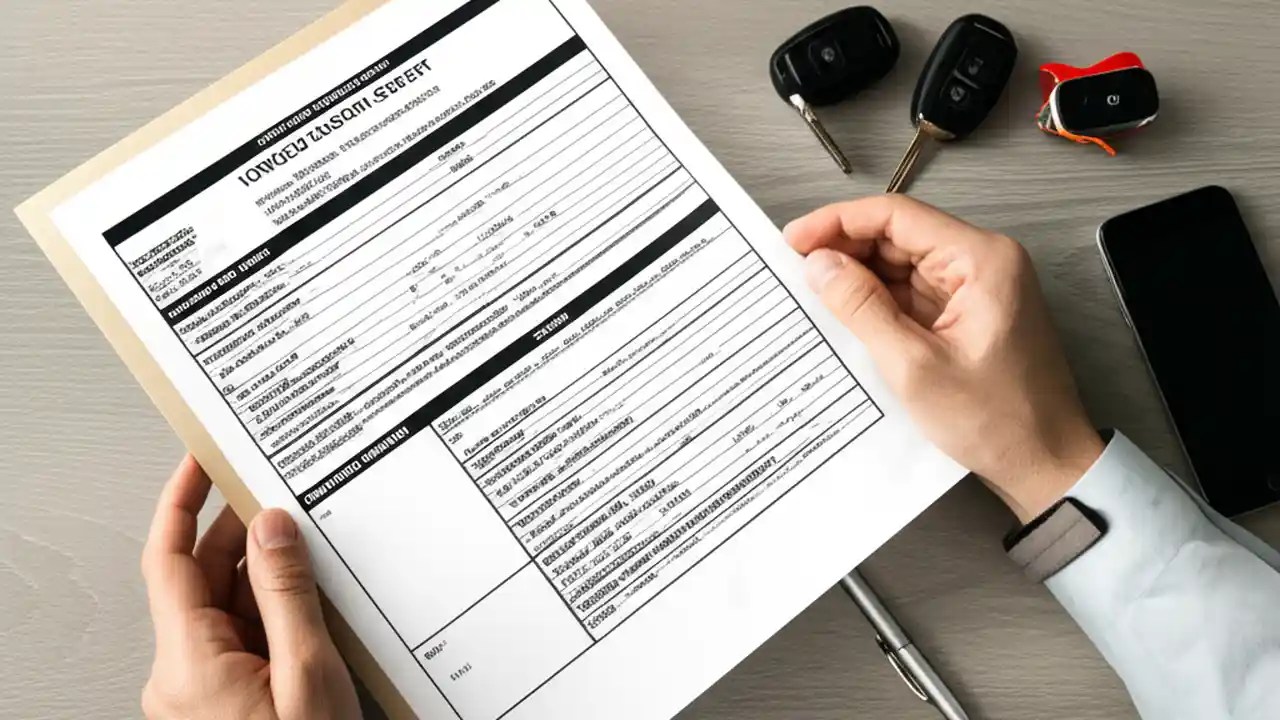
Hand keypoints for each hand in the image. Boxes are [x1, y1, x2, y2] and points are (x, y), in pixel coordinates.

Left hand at [140, 455, 360, 718]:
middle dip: (243, 535)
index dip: (181, 501)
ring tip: (310, 551)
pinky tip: (309, 600)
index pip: (168, 560)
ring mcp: (199, 687)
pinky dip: (272, 610)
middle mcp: (180, 674)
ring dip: (265, 577)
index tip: (200, 461)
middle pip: (202, 579)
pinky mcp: (222, 698)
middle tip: (281, 496)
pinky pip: (241, 635)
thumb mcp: (309, 671)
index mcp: (189, 663)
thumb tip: (272, 527)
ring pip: (226, 607)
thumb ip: (288, 595)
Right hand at [785, 195, 1103, 521]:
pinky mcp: (968, 313)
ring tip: (810, 294)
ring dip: (858, 277)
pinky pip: (913, 293)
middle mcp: (983, 262)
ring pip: (902, 264)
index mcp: (981, 260)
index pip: (898, 216)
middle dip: (845, 249)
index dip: (839, 222)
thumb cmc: (997, 420)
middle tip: (794, 270)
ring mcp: (976, 288)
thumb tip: (818, 264)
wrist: (1047, 464)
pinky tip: (844, 314)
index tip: (794, 240)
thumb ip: (862, 308)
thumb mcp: (914, 366)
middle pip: (899, 235)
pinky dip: (877, 301)